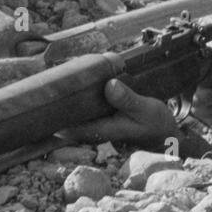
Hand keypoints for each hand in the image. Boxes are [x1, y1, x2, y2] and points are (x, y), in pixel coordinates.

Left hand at [56, 78, 179, 149]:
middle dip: (56, 102)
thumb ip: (127, 99)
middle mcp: (94, 130)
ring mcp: (97, 125)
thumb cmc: (156, 124)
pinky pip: (84, 108)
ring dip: (68, 98)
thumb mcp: (145, 109)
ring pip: (74, 112)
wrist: (166, 136)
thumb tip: (110, 85)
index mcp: (100, 130)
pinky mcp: (101, 119)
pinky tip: (79, 82)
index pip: (66, 125)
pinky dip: (80, 96)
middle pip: (65, 118)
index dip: (52, 113)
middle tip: (49, 77)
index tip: (45, 94)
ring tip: (60, 76)